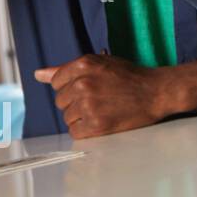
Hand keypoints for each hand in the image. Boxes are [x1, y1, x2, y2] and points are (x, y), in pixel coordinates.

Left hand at [34, 53, 164, 138]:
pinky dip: (86, 130)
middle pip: (61, 101)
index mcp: (84, 65)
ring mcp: (89, 105)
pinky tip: (102, 120)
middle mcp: (83, 83)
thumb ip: (67, 69)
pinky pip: (75, 132)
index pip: (56, 82)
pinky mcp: (97, 124)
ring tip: (104, 109)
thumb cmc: (131, 77)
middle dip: (76, 102)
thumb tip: (38, 74)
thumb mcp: (101, 64)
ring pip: (68, 117)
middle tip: (100, 98)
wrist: (157, 92)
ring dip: (82, 116)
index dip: (72, 86)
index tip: (89, 88)